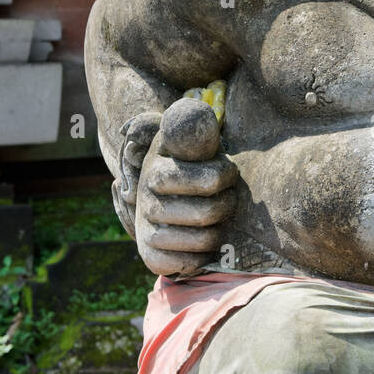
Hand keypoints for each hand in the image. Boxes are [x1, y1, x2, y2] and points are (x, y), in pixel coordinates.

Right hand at [131, 98, 237, 276]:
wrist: (171, 206)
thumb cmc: (194, 169)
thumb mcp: (193, 144)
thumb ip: (194, 127)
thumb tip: (194, 110)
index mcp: (157, 168)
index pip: (211, 179)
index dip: (226, 177)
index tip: (227, 172)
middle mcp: (146, 200)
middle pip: (210, 212)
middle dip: (227, 205)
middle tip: (224, 198)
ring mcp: (147, 230)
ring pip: (205, 238)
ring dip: (219, 229)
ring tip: (215, 219)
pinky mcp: (152, 257)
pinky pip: (193, 262)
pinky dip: (205, 254)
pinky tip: (202, 240)